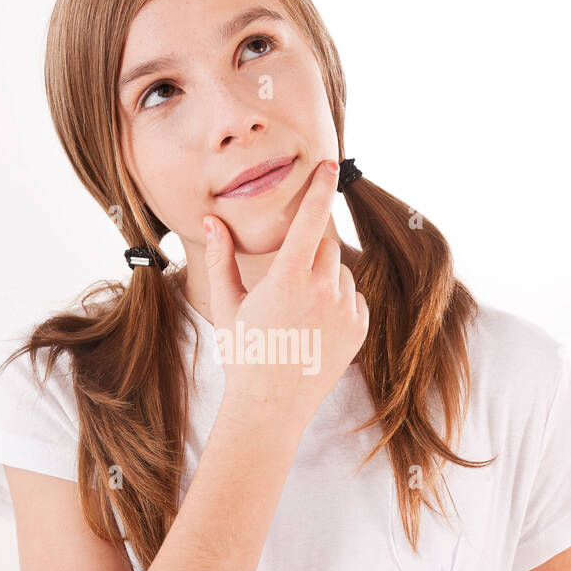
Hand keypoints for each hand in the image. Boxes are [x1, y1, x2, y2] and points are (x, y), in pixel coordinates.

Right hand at [203, 159, 368, 432]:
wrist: (271, 407)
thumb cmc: (244, 355)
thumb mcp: (227, 305)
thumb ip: (222, 258)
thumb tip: (211, 220)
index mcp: (288, 279)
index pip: (309, 219)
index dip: (319, 187)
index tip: (328, 163)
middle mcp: (322, 290)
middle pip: (324, 243)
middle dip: (307, 250)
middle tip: (287, 280)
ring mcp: (345, 310)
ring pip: (338, 271)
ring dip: (322, 278)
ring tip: (296, 314)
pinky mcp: (359, 328)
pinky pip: (352, 298)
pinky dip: (337, 302)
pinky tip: (313, 327)